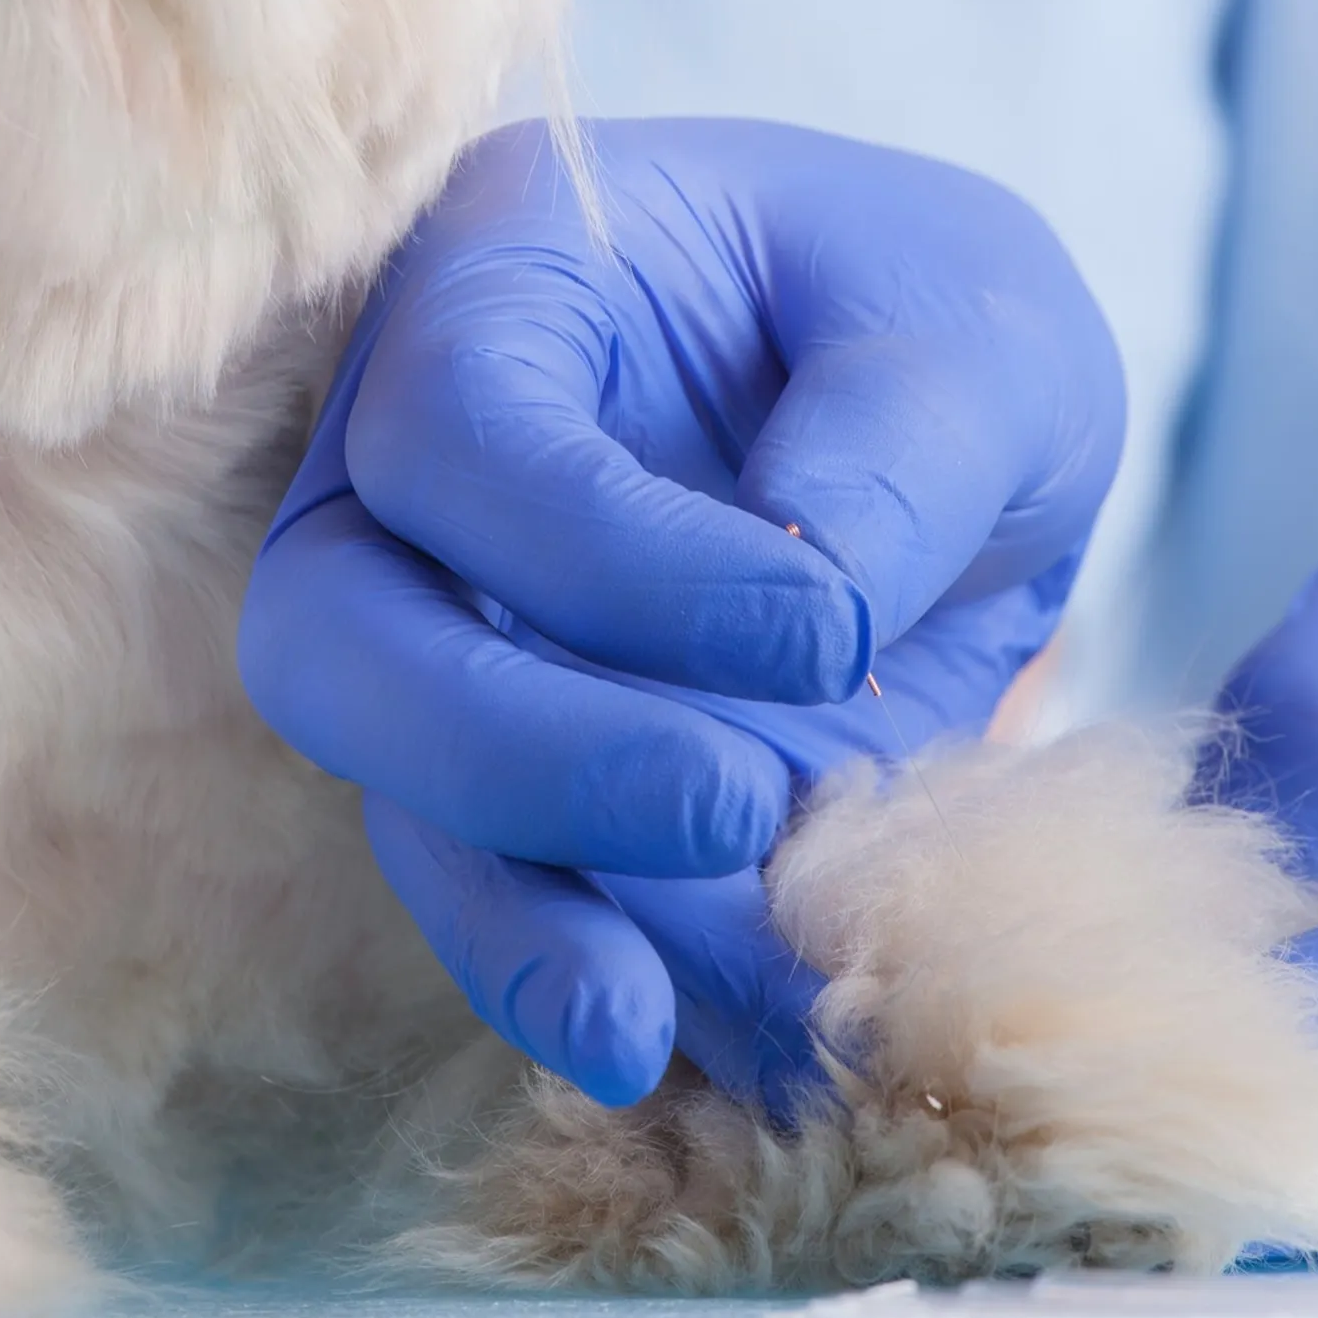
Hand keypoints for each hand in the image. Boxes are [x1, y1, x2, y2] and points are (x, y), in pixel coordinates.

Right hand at [241, 119, 1123, 1109]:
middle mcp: (413, 456)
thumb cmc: (932, 324)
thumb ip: (909, 434)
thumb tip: (817, 596)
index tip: (819, 623)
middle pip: (337, 624)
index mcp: (507, 270)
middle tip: (728, 808)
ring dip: (508, 910)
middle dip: (504, 746)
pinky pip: (489, 887)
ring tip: (643, 1024)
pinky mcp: (506, 777)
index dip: (604, 548)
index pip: (460, 419)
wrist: (942, 438)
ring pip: (391, 787)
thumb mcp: (980, 325)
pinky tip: (681, 1047)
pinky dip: (573, 972)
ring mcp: (440, 626)